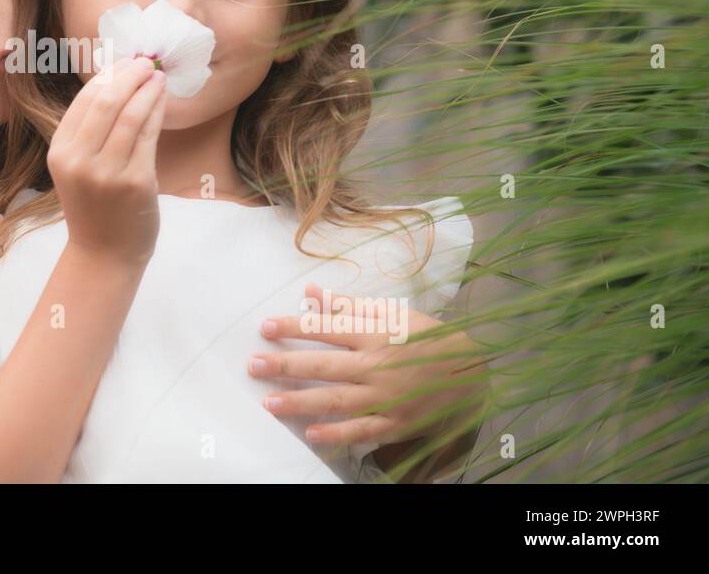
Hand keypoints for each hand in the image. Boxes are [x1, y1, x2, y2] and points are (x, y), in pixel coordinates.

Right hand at [47, 55, 166, 265]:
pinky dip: (157, 112)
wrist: (104, 254)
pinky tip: (162, 100)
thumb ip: (90, 132)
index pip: (84, 101)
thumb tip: (118, 82)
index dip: (108, 76)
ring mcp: (107, 172)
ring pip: (130, 116)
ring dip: (147, 90)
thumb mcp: (78, 167)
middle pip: (107, 102)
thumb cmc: (94, 207)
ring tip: (158, 77)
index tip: (126, 62)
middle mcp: (79, 160)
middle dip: (129, 76)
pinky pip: (148, 136)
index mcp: (60, 152)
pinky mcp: (135, 182)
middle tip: (147, 63)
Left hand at [250, 283, 486, 449]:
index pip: (327, 328)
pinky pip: (362, 431)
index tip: (265, 327)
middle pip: (325, 366)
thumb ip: (348, 304)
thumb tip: (309, 291)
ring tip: (269, 402)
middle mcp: (378, 366)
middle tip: (253, 365)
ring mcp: (386, 397)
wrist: (472, 373)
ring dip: (301, 401)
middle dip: (286, 365)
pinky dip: (337, 434)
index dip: (294, 327)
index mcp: (376, 334)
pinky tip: (311, 433)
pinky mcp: (395, 423)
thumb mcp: (392, 313)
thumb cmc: (426, 338)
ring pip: (337, 400)